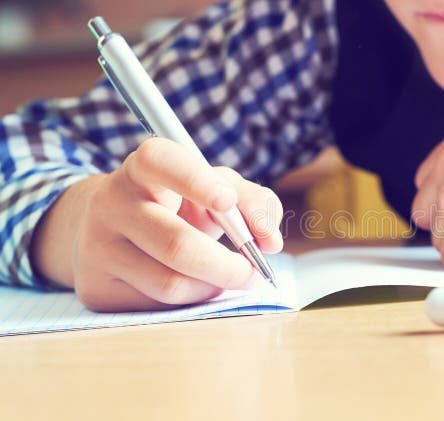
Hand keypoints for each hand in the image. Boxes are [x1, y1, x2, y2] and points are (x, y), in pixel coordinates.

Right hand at [32, 137, 283, 311]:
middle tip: (255, 273)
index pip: (160, 162)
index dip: (194, 180)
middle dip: (228, 266)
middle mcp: (111, 203)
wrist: (109, 231)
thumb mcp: (214, 191)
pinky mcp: (96, 288)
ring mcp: (97, 247)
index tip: (226, 201)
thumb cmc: (176, 206)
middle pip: (177, 244)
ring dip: (212, 287)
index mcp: (142, 169)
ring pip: (170, 283)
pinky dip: (189, 301)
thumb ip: (251, 203)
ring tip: (223, 279)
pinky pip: (157, 306)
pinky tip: (192, 286)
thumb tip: (270, 242)